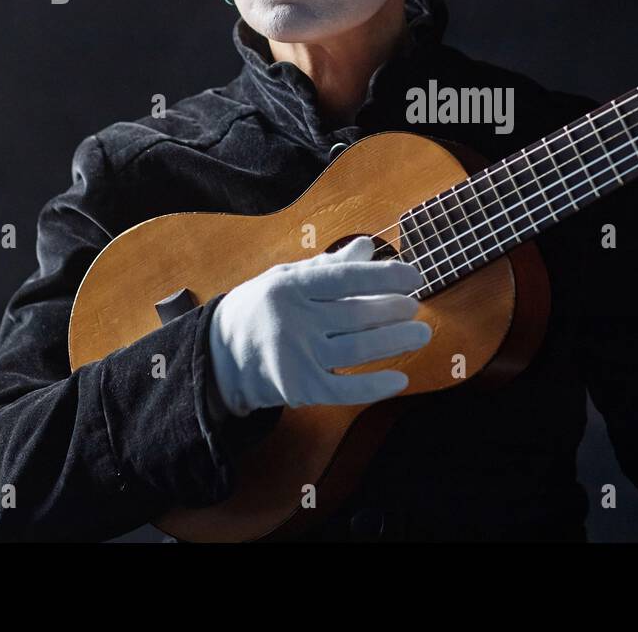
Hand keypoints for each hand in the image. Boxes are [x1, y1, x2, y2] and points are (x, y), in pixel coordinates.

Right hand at [208, 237, 430, 414]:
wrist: (216, 358)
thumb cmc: (259, 310)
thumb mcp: (285, 279)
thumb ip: (328, 266)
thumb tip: (368, 247)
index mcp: (290, 286)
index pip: (346, 277)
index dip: (385, 276)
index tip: (414, 277)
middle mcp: (294, 319)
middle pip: (357, 313)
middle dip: (394, 310)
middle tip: (415, 308)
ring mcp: (297, 356)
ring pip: (358, 348)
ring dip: (396, 342)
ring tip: (421, 334)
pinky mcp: (300, 388)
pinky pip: (346, 389)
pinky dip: (376, 386)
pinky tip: (400, 379)